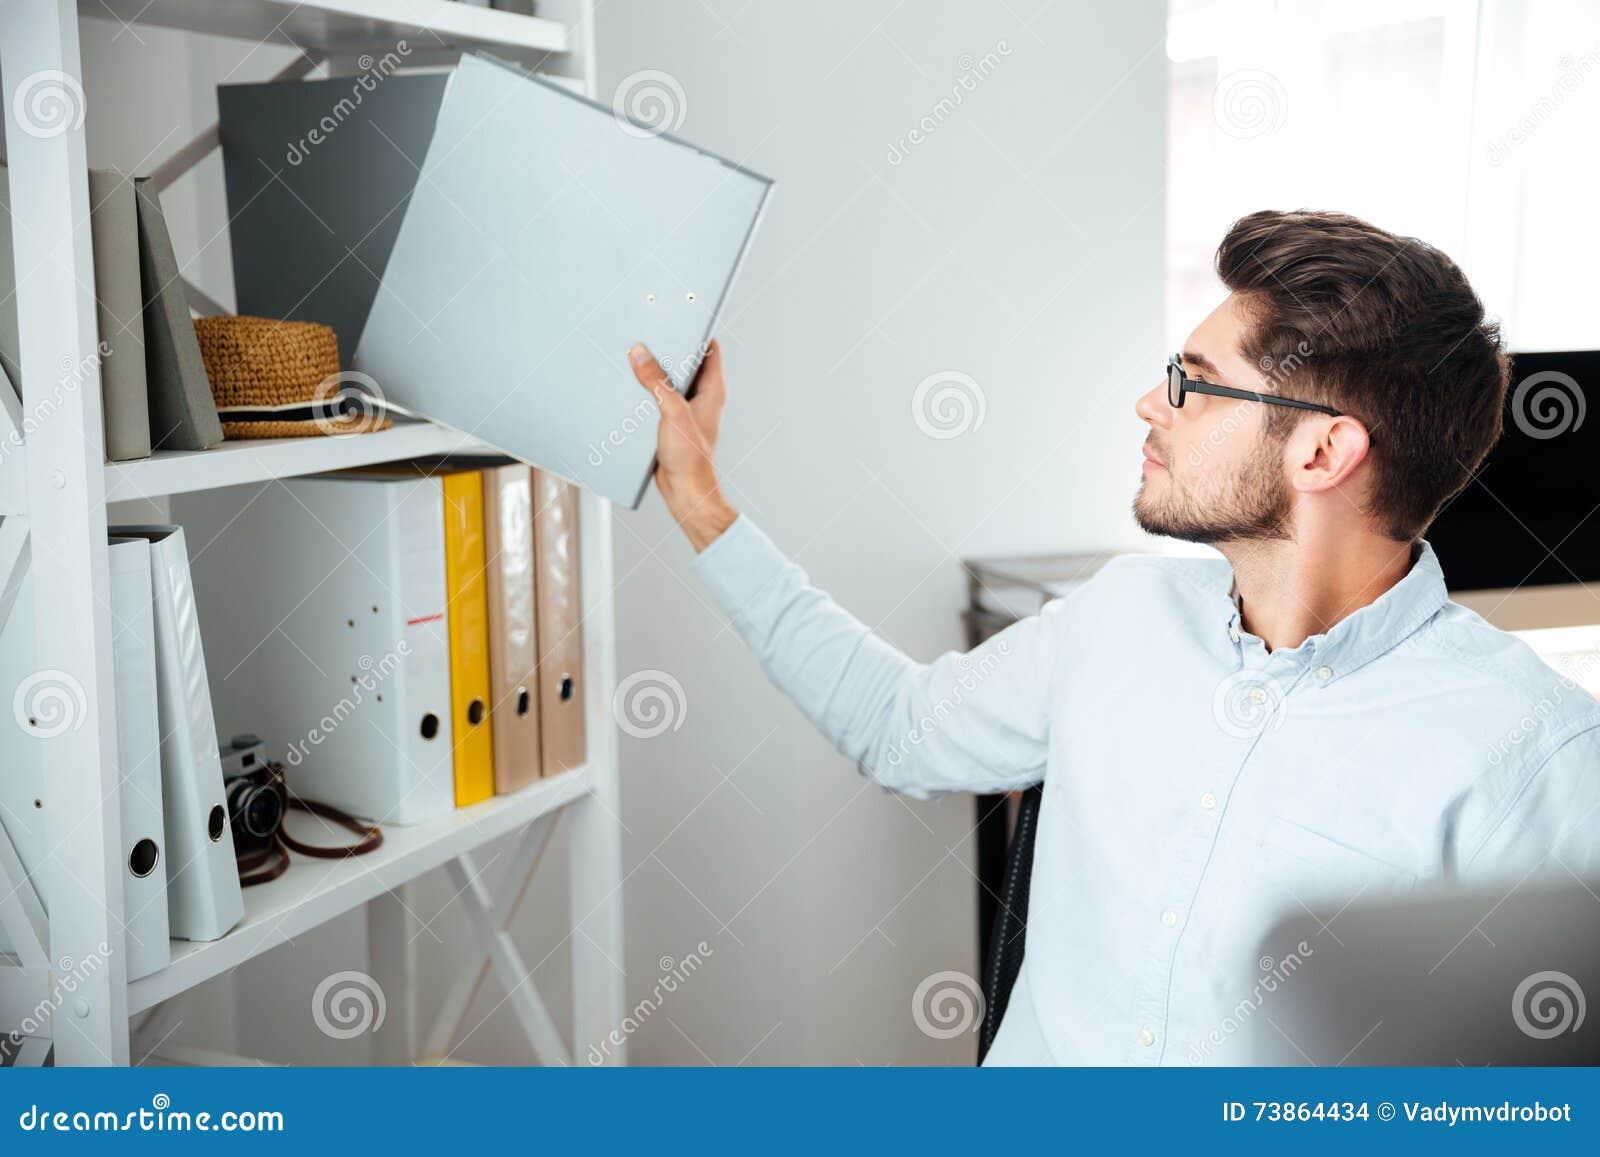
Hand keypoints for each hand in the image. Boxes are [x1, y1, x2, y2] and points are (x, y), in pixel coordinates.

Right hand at [628, 339, 738, 550]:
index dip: (696, 331)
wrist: (685, 493)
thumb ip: (656, 382)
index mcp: (712, 390)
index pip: (709, 349)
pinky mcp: (670, 423)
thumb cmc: (692, 458)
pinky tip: (628, 387)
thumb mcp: (672, 413)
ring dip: (652, 372)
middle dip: (667, 348)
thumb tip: (640, 353)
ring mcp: (685, 410)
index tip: (679, 314)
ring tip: (633, 357)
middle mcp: (701, 397)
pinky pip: (657, 399)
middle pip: (685, 362)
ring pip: (668, 381)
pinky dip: (645, 392)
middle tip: (647, 333)